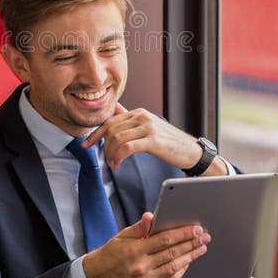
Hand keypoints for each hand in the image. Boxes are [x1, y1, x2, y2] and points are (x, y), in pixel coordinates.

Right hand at [82, 212, 210, 277]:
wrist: (101, 274)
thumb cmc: (114, 251)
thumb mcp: (123, 235)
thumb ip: (139, 227)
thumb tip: (151, 216)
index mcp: (134, 251)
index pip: (164, 240)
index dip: (182, 234)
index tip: (196, 228)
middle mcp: (140, 268)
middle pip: (172, 254)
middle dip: (191, 244)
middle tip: (204, 237)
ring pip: (174, 268)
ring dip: (190, 257)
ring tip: (201, 248)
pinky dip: (181, 271)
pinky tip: (188, 261)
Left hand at [85, 103, 227, 174]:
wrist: (192, 152)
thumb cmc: (170, 143)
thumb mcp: (149, 127)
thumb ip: (131, 120)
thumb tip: (115, 112)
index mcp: (139, 113)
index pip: (110, 120)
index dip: (95, 133)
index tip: (86, 144)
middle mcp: (142, 116)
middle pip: (111, 128)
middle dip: (102, 145)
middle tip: (104, 159)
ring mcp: (148, 126)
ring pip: (117, 138)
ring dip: (111, 154)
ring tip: (113, 164)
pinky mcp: (153, 140)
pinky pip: (127, 147)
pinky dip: (118, 157)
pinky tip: (118, 165)